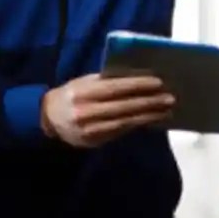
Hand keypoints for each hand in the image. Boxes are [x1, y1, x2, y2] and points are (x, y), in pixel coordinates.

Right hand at [40, 73, 173, 147]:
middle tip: (170, 98)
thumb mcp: (83, 83)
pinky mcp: (94, 140)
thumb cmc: (71, 95)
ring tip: (166, 110)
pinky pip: (120, 131)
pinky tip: (151, 120)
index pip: (114, 88)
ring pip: (125, 121)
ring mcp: (90, 129)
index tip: (157, 82)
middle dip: (149, 102)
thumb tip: (136, 77)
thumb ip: (105, 81)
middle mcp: (85, 112)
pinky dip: (138, 124)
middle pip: (123, 106)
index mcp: (82, 92)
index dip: (137, 85)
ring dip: (148, 115)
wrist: (48, 118)